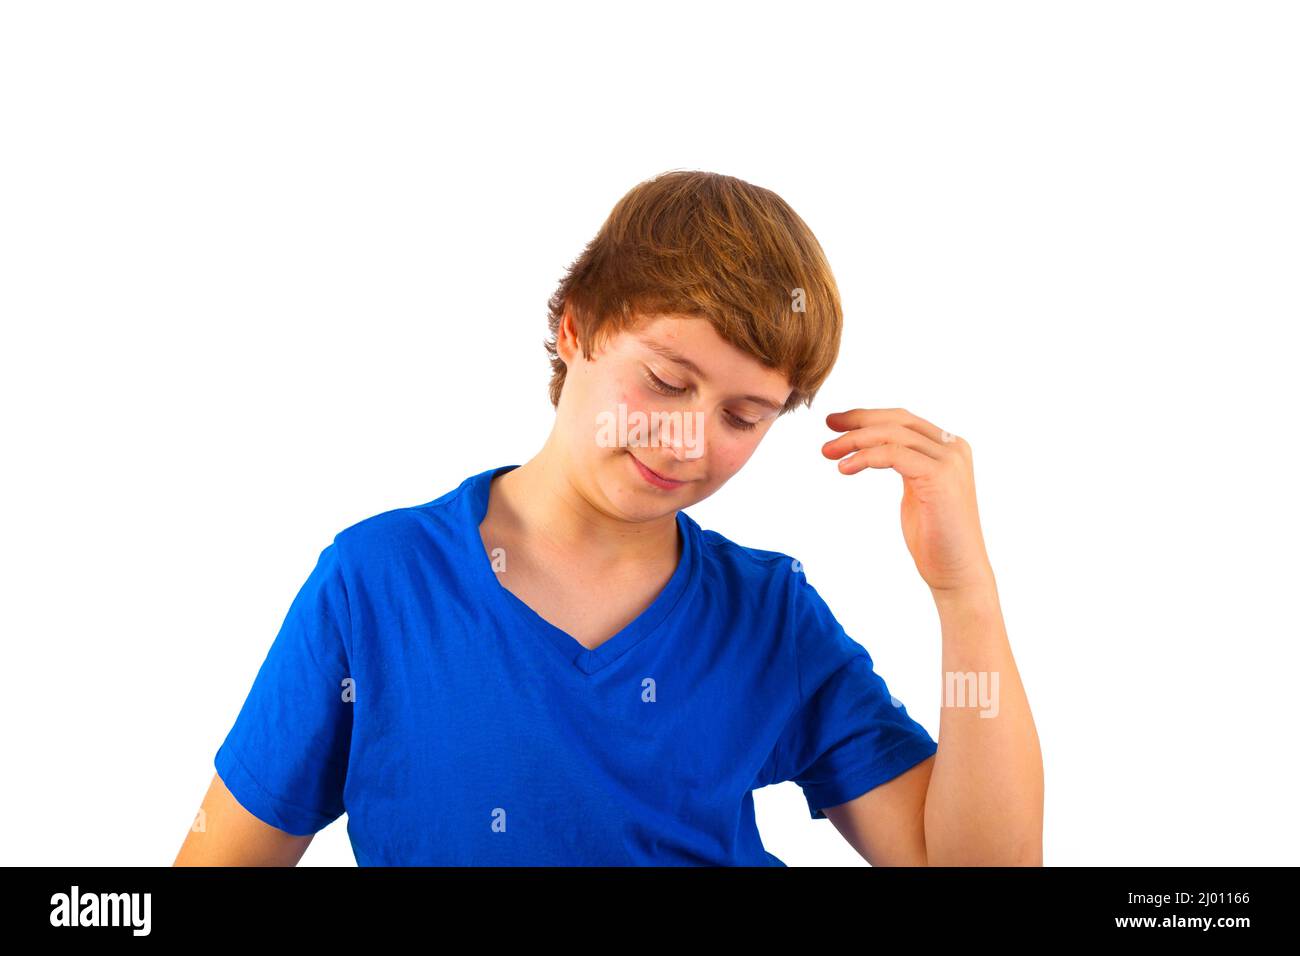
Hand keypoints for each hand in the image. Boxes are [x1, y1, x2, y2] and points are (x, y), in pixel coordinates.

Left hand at [821, 407, 994, 594]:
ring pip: (892, 435)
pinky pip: (892, 454)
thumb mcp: (916, 490)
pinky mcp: (939, 477)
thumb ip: (905, 464)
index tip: (836, 422)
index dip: (868, 417)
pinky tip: (845, 468)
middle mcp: (953, 448)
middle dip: (858, 420)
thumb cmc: (935, 537)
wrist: (957, 572)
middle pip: (897, 420)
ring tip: (829, 452)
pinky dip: (864, 457)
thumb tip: (873, 450)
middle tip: (828, 425)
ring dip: (855, 440)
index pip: (903, 420)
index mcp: (949, 448)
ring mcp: (949, 461)